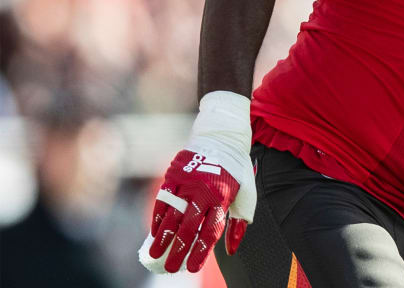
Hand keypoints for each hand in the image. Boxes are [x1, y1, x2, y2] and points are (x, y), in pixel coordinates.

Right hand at [138, 91, 255, 273]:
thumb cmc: (235, 171)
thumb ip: (239, 221)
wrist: (221, 138)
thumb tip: (231, 250)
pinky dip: (157, 218)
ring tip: (155, 255)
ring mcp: (186, 184)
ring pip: (171, 216)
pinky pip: (162, 201)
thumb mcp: (246, 193)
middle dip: (178, 250)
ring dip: (162, 238)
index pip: (210, 231)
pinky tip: (154, 233)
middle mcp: (203, 193)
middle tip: (170, 268)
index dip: (200, 251)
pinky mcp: (173, 176)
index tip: (191, 267)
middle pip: (188, 228)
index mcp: (222, 198)